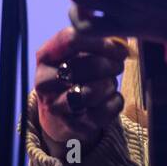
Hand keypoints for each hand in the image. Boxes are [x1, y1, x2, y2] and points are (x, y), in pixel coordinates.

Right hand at [33, 25, 129, 158]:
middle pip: (88, 66)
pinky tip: (110, 98)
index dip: (102, 42)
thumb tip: (122, 39)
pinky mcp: (72, 126)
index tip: (118, 47)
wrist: (58, 114)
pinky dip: (115, 101)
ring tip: (109, 82)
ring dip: (110, 84)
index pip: (72, 39)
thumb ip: (98, 41)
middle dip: (111, 64)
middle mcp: (44, 81)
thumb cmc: (73, 74)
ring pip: (94, 92)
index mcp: (45, 56)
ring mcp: (56, 106)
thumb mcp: (76, 54)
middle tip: (117, 65)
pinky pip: (106, 111)